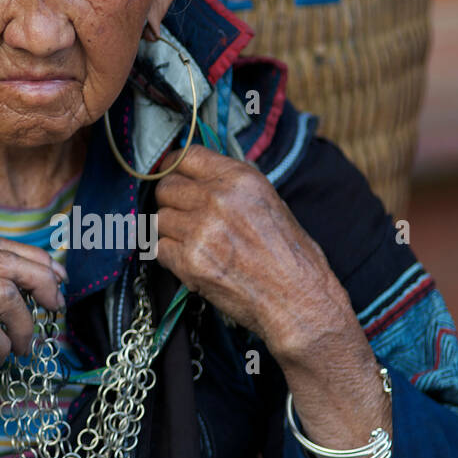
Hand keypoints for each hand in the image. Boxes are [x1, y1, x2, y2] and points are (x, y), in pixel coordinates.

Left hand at [154, 145, 389, 449]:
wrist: (298, 302)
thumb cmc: (292, 257)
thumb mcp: (270, 203)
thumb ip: (232, 188)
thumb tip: (198, 179)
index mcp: (241, 179)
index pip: (186, 155)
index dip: (173, 166)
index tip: (170, 174)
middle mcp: (218, 199)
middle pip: (166, 187)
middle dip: (170, 201)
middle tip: (183, 216)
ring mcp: (201, 230)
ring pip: (159, 219)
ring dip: (169, 231)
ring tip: (192, 243)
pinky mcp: (190, 262)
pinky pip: (159, 249)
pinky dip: (169, 255)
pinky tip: (190, 261)